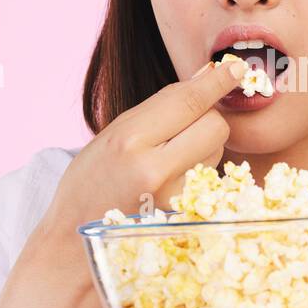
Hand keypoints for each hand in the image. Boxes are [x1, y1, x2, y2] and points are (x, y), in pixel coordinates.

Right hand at [36, 58, 246, 242]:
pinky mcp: (183, 216)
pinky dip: (202, 169)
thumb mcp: (113, 134)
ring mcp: (172, 197)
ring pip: (217, 151)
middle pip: (214, 125)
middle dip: (208, 117)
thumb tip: (206, 75)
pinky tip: (175, 178)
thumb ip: (160, 107)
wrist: (72, 238)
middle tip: (184, 125)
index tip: (236, 68)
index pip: (188, 101)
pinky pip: (211, 177)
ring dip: (205, 145)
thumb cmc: (90, 181)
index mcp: (128, 139)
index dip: (216, 81)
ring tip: (169, 159)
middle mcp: (153, 168)